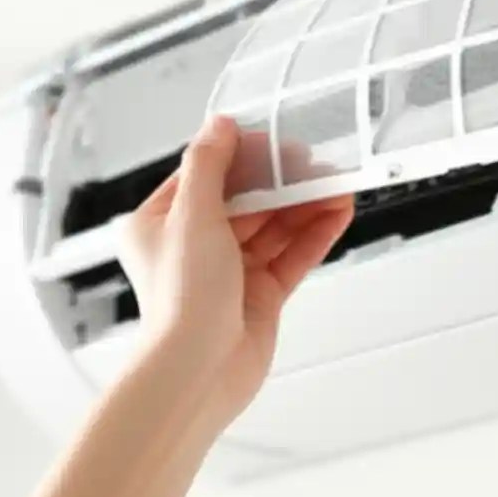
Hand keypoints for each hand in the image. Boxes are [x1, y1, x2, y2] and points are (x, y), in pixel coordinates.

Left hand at [119, 115, 353, 427]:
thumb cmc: (181, 300)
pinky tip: (337, 212)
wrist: (199, 371)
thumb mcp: (191, 215)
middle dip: (283, 181)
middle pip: (246, 200)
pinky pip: (292, 255)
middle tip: (315, 163)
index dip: (243, 156)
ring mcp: (229, 271)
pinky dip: (315, 234)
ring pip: (274, 227)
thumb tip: (219, 125)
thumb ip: (209, 166)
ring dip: (305, 205)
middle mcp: (193, 245)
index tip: (275, 141)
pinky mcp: (260, 295)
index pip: (206, 176)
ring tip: (338, 184)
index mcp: (160, 223)